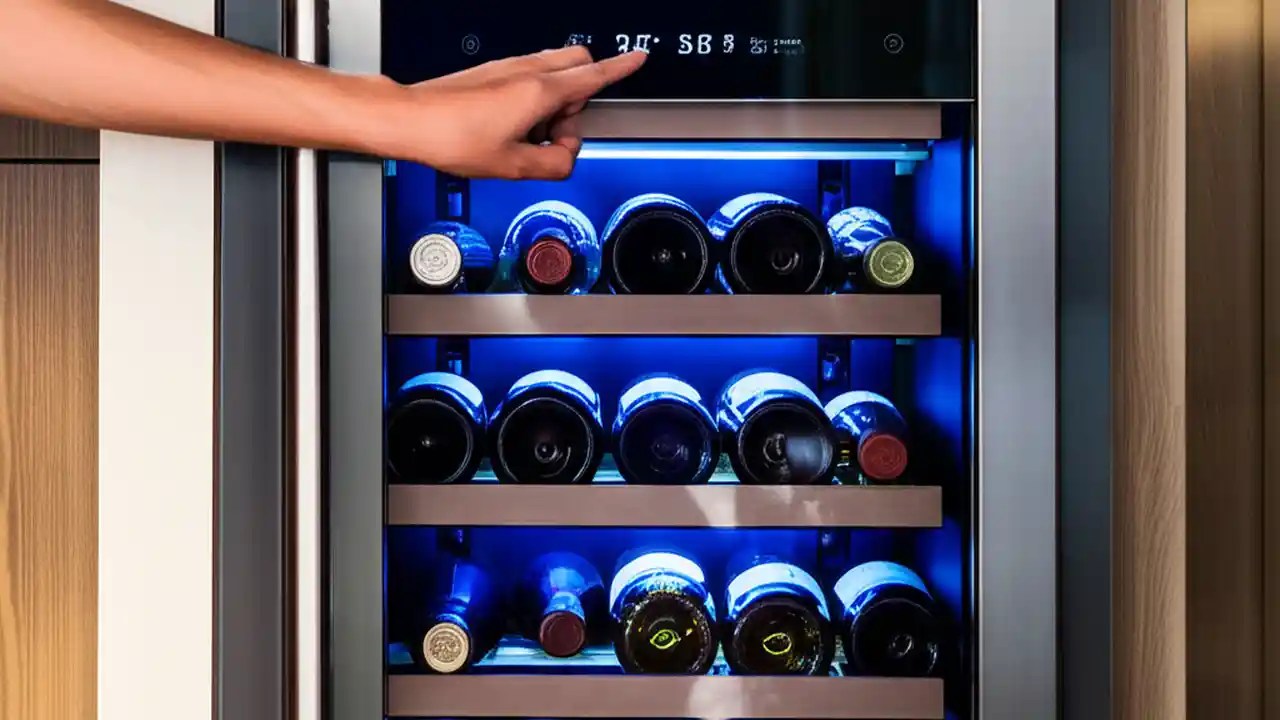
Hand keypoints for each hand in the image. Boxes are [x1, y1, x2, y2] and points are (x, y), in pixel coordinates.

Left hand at [374, 47, 646, 179]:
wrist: (410, 121)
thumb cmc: (451, 137)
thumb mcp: (513, 167)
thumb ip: (553, 165)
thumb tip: (566, 160)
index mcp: (539, 92)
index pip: (594, 75)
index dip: (621, 68)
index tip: (638, 58)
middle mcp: (526, 72)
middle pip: (578, 68)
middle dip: (582, 99)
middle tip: (560, 134)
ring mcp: (508, 69)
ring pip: (554, 74)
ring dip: (556, 103)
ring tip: (529, 136)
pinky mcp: (493, 74)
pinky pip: (530, 80)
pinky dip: (534, 102)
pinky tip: (512, 128)